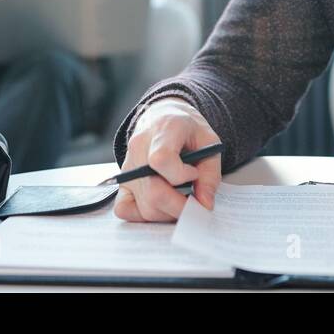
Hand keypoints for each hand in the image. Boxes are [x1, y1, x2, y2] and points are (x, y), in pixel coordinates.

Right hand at [113, 97, 221, 222]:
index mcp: (163, 131)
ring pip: (144, 205)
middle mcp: (139, 147)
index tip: (194, 173)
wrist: (163, 118)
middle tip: (194, 202)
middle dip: (180, 205)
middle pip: (153, 191)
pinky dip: (144, 215)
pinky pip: (124, 209)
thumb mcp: (209, 143)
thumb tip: (204, 204)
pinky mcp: (123, 181)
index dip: (181, 175)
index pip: (161, 159)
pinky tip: (160, 205)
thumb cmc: (187, 130)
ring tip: (179, 199)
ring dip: (167, 212)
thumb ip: (210, 174)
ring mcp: (128, 166)